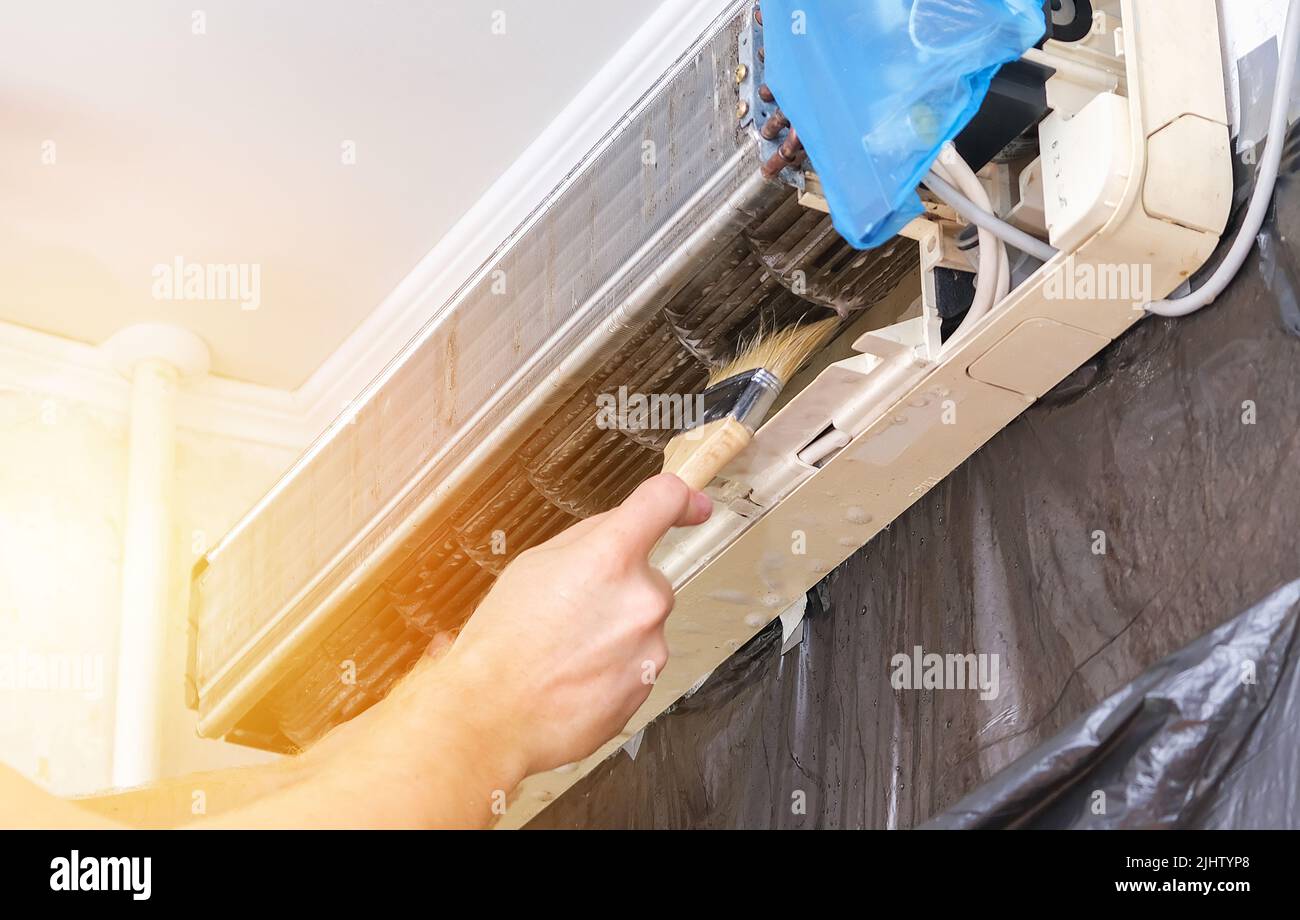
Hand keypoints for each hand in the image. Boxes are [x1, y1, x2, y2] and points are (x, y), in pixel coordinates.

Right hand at [436, 474, 711, 777]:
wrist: (493, 715)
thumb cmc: (503, 640)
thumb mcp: (534, 565)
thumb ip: (588, 540)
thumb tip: (624, 526)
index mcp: (610, 557)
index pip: (664, 502)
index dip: (681, 499)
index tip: (692, 506)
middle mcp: (641, 598)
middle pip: (648, 578)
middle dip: (619, 589)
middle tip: (572, 612)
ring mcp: (650, 646)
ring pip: (643, 624)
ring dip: (617, 631)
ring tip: (568, 651)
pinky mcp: (647, 685)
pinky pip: (639, 662)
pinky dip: (615, 666)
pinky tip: (576, 676)